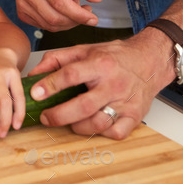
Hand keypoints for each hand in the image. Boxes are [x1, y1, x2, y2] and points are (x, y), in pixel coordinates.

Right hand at [8, 0, 102, 30]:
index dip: (78, 14)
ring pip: (49, 25)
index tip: (93, 18)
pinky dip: (57, 24)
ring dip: (67, 23)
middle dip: (75, 20)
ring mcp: (22, 3)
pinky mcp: (21, 12)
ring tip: (75, 10)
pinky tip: (62, 12)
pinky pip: (43, 26)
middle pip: (54, 17)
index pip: (60, 3)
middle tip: (86, 12)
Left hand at [28, 32, 174, 138]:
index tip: (35, 93)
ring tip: (68, 121)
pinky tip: (92, 125)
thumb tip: (33, 75)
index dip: (51, 85)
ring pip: (98, 123)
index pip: (71, 75)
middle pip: (83, 105)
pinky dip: (100, 133)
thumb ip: (56, 59)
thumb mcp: (84, 50)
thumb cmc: (114, 57)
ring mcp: (125, 102)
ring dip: (78, 126)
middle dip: (59, 115)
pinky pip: (115, 132)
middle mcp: (113, 84)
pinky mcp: (134, 116)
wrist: (149, 61)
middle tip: (46, 117)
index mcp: (99, 63)